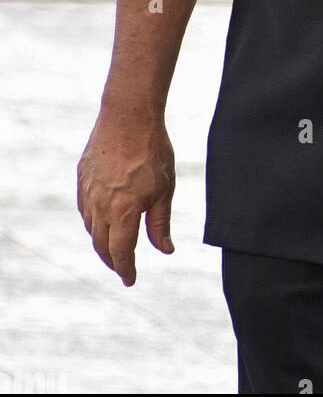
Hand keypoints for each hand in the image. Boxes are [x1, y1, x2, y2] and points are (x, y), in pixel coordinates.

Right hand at [77, 112, 175, 285]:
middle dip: (112, 260)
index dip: (125, 269)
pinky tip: (101, 219)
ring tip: (113, 246)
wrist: (128, 116)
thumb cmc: (152, 151)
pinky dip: (93, 221)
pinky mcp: (82, 178)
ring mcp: (87, 192)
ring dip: (101, 241)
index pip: (120, 253)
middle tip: (122, 267)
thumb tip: (165, 251)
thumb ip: (160, 224)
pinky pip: (84, 208)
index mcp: (123, 212)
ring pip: (91, 227)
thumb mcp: (165, 189)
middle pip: (101, 245)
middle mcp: (100, 206)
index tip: (130, 280)